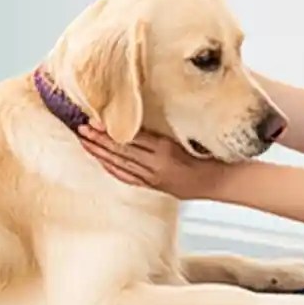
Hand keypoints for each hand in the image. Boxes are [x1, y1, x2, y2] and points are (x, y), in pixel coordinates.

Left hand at [78, 122, 225, 199]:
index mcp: (166, 150)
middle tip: (81, 128)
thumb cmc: (210, 155)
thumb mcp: (189, 137)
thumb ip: (165, 131)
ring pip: (121, 164)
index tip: (95, 120)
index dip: (111, 131)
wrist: (221, 180)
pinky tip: (102, 161)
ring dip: (101, 153)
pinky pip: (128, 177)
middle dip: (99, 140)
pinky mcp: (155, 185)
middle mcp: (157, 165)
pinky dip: (113, 168)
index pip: (132, 138)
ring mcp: (154, 177)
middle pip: (122, 151)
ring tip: (84, 141)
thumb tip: (141, 118)